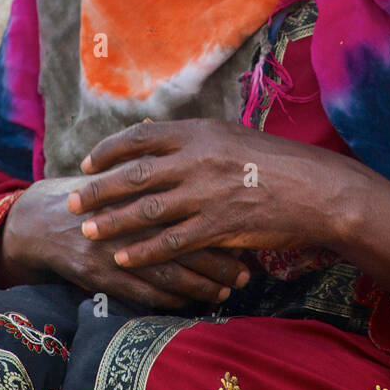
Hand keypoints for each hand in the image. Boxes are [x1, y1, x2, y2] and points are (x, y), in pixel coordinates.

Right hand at [0, 176, 251, 310]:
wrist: (39, 221)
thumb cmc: (90, 195)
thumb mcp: (117, 171)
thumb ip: (150, 160)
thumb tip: (184, 141)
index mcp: (138, 189)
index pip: (191, 208)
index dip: (222, 226)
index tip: (248, 239)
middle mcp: (128, 218)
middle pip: (185, 243)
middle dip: (220, 264)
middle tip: (247, 275)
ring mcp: (112, 248)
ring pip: (167, 274)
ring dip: (200, 287)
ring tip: (225, 294)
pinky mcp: (98, 274)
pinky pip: (141, 292)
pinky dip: (169, 300)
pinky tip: (190, 304)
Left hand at [68, 118, 352, 268]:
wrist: (317, 190)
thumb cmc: (277, 162)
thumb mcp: (231, 136)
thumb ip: (189, 137)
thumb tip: (148, 130)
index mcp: (200, 132)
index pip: (140, 138)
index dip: (109, 150)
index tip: (88, 162)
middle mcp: (197, 159)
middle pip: (133, 175)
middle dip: (97, 189)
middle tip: (72, 201)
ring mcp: (206, 194)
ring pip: (145, 210)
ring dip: (111, 222)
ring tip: (88, 232)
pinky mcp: (218, 227)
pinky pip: (170, 242)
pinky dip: (143, 251)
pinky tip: (123, 258)